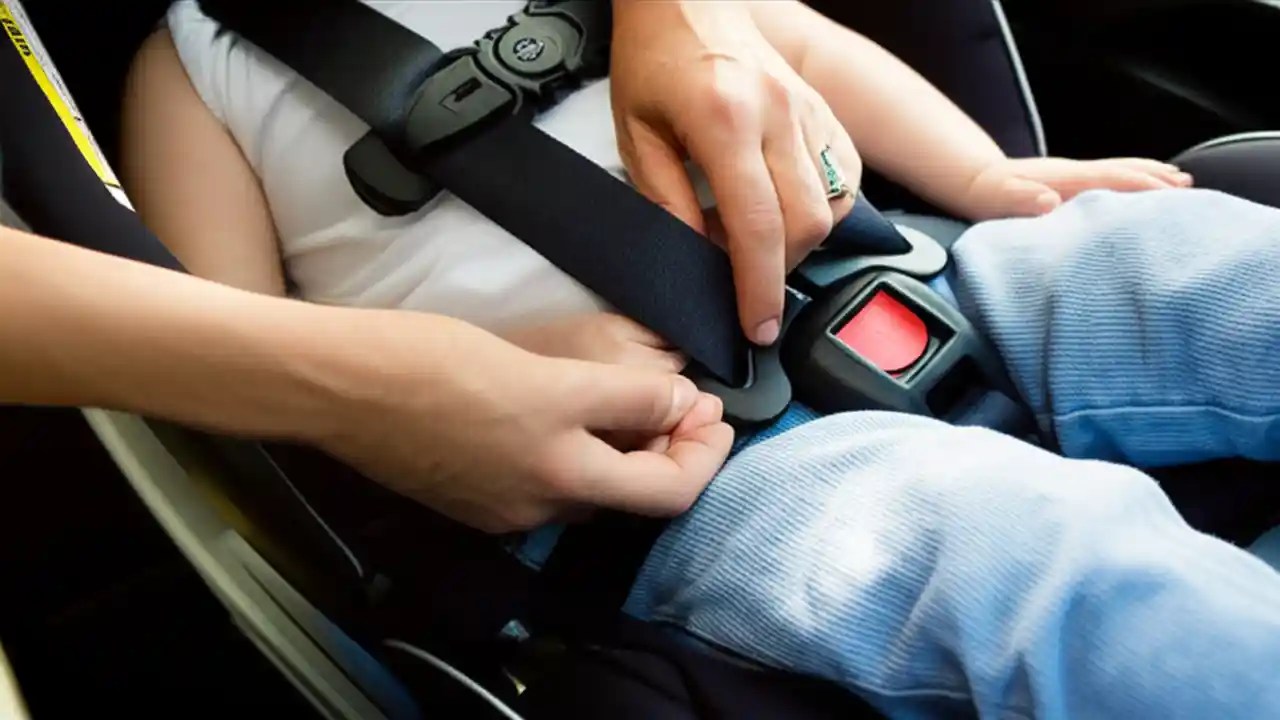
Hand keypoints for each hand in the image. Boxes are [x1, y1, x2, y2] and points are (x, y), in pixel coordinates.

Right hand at [312, 311, 731, 532]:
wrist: (337, 383)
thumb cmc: (435, 369)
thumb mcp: (550, 375)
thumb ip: (626, 396)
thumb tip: (682, 403)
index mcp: (561, 483)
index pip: (669, 494)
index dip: (706, 453)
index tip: (716, 411)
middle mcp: (537, 509)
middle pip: (632, 494)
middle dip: (671, 447)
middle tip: (687, 399)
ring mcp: (500, 504)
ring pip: (590, 484)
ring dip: (627, 448)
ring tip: (639, 398)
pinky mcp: (470, 489)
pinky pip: (547, 477)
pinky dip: (581, 450)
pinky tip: (575, 411)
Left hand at [610, 0, 859, 345]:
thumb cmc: (654, 59)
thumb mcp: (636, 134)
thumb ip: (663, 201)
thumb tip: (693, 260)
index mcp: (725, 120)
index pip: (757, 227)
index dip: (758, 288)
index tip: (754, 326)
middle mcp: (778, 114)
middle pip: (806, 223)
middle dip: (780, 272)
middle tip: (747, 291)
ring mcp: (809, 110)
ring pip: (833, 204)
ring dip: (800, 242)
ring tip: (760, 247)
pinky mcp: (824, 109)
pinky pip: (844, 176)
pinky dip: (823, 208)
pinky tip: (788, 212)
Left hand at [958, 157, 1193, 220]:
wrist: (972, 178)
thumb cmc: (985, 194)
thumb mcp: (996, 199)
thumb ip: (1021, 200)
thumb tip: (1049, 202)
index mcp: (1063, 179)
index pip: (1110, 179)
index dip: (1141, 186)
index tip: (1171, 196)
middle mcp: (1074, 172)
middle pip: (1124, 171)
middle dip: (1157, 179)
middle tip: (1190, 190)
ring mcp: (1074, 174)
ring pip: (1121, 170)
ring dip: (1152, 175)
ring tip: (1183, 183)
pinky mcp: (1071, 181)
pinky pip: (1111, 176)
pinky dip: (1134, 177)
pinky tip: (1146, 184)